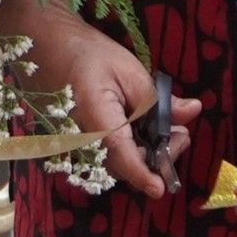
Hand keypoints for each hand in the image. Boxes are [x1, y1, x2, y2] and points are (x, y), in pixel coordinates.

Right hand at [28, 13, 194, 200]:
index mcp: (95, 119)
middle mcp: (80, 140)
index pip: (122, 157)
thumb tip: (192, 112)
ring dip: (143, 156)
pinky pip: (102, 156)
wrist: (44, 46)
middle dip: (156, 159)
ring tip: (168, 132)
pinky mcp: (72, 143)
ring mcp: (72, 144)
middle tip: (181, 136)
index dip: (143, 176)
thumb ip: (159, 100)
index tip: (161, 189)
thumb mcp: (129, 70)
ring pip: (113, 164)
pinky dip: (127, 150)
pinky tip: (143, 131)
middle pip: (122, 166)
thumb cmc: (86, 53)